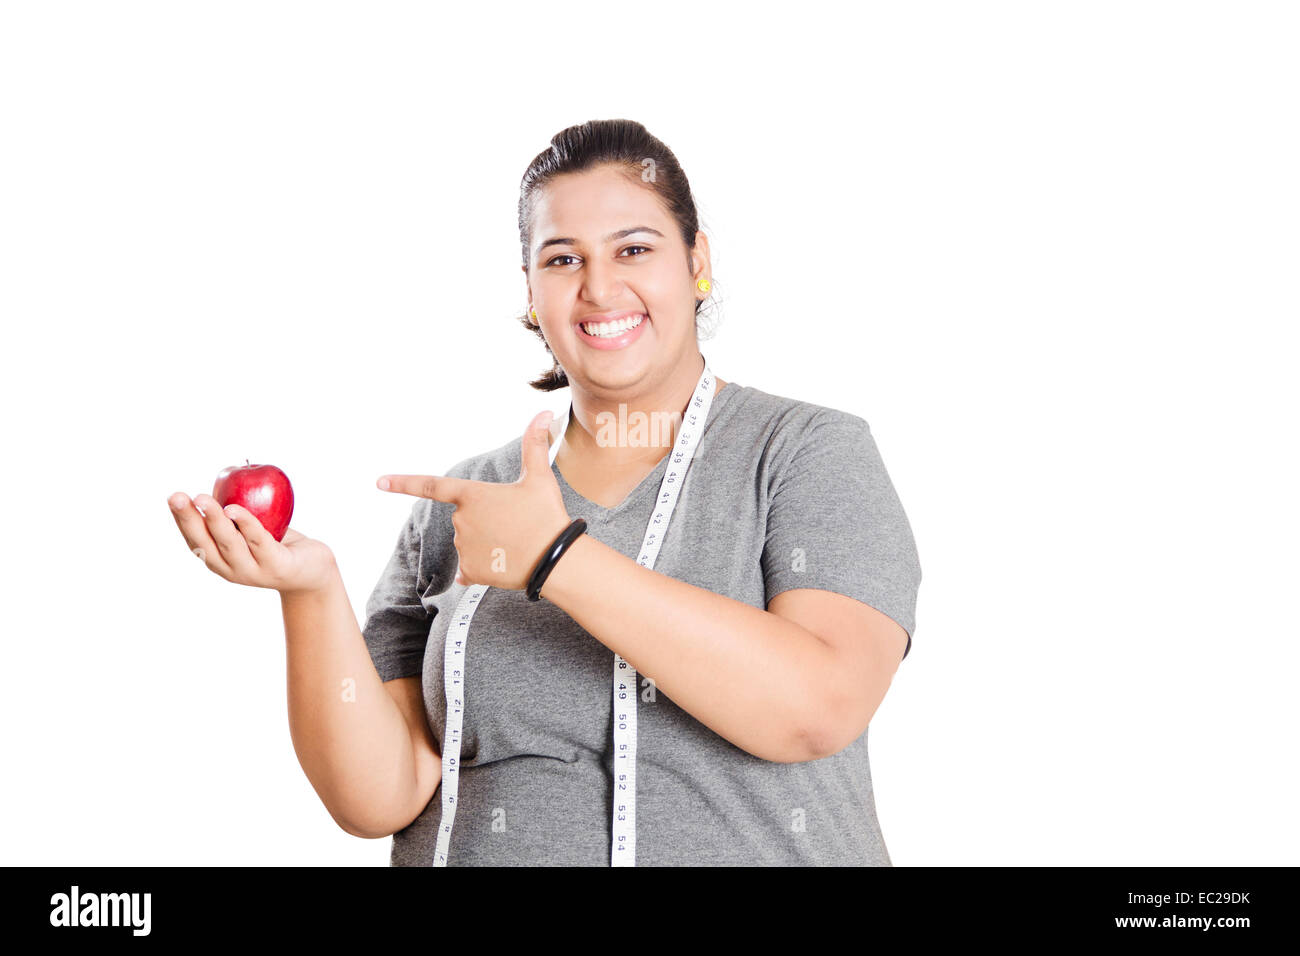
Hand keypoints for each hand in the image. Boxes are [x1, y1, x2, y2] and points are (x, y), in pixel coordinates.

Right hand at [168, 492, 336, 594]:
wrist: (314, 572)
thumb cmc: (279, 545)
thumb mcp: (253, 529)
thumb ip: (236, 515)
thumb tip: (223, 480)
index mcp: (221, 561)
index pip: (195, 540)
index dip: (182, 520)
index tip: (172, 498)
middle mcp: (232, 569)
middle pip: (206, 542)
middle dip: (189, 518)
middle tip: (177, 496)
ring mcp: (254, 571)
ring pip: (229, 542)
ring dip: (214, 519)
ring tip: (202, 499)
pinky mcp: (277, 567)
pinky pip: (259, 541)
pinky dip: (246, 524)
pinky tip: (234, 509)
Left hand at [376, 409, 571, 590]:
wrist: (556, 559)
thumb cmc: (546, 515)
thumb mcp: (540, 477)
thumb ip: (535, 444)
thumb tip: (544, 412)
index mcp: (471, 495)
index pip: (430, 486)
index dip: (403, 483)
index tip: (379, 481)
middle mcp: (461, 520)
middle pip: (466, 518)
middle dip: (486, 521)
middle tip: (515, 524)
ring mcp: (463, 547)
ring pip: (470, 543)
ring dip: (487, 544)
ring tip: (514, 544)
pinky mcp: (469, 571)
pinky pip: (469, 570)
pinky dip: (484, 568)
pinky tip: (502, 564)